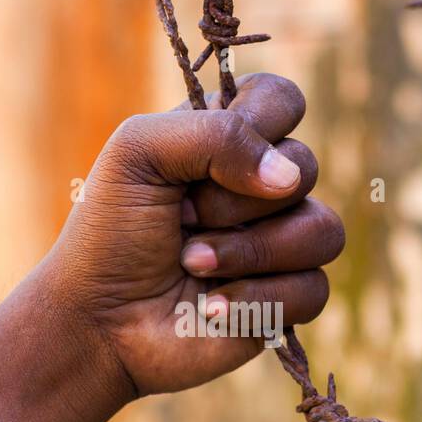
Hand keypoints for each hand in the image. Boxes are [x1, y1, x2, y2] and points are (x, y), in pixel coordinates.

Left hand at [49, 73, 344, 397]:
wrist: (98, 320)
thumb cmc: (110, 234)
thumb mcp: (139, 152)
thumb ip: (216, 134)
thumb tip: (289, 178)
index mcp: (226, 141)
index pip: (282, 101)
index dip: (261, 121)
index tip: (207, 155)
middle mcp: (259, 189)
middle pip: (305, 168)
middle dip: (233, 200)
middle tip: (182, 220)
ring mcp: (278, 245)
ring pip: (322, 231)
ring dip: (249, 250)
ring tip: (192, 264)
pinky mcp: (285, 301)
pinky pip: (314, 289)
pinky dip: (256, 298)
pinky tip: (211, 307)